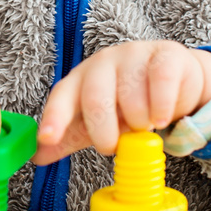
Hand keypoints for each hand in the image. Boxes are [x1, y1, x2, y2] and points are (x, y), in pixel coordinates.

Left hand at [33, 41, 210, 164]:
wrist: (174, 82)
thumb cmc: (128, 103)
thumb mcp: (97, 122)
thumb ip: (69, 136)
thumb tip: (36, 156)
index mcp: (80, 79)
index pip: (61, 95)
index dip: (54, 116)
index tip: (47, 137)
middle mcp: (103, 62)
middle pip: (95, 97)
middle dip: (103, 130)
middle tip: (113, 146)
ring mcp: (134, 55)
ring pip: (130, 94)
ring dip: (138, 121)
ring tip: (143, 126)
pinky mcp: (166, 55)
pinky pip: (161, 81)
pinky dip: (161, 106)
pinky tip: (161, 117)